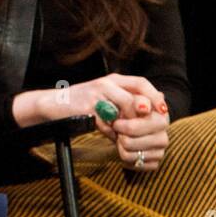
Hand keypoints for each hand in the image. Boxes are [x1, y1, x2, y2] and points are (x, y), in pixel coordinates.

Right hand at [26, 74, 168, 171]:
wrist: (52, 104)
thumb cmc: (82, 102)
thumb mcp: (106, 95)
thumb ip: (128, 98)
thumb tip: (156, 104)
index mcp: (113, 80)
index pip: (141, 83)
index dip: (154, 97)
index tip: (163, 111)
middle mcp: (105, 84)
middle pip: (135, 98)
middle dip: (142, 116)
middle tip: (144, 128)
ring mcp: (95, 96)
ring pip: (122, 110)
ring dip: (127, 125)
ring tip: (126, 133)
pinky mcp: (86, 109)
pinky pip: (106, 123)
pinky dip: (112, 133)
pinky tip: (112, 136)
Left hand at [109, 103, 168, 171]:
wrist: (135, 122)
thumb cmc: (132, 109)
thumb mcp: (132, 99)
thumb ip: (136, 100)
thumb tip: (143, 107)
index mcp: (160, 119)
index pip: (133, 128)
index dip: (121, 126)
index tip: (116, 122)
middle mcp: (163, 137)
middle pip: (128, 143)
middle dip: (119, 137)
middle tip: (118, 131)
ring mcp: (160, 151)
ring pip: (128, 155)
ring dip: (120, 147)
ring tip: (121, 139)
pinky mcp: (155, 163)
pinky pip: (134, 165)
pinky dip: (125, 158)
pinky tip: (127, 149)